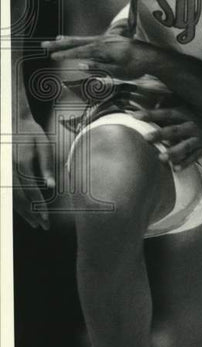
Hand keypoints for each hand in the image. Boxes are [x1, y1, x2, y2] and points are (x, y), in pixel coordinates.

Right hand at [12, 112, 54, 228]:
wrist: (11, 121)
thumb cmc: (30, 132)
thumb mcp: (43, 143)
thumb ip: (46, 164)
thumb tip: (51, 186)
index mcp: (21, 163)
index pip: (31, 191)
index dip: (39, 208)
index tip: (46, 219)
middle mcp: (8, 170)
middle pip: (20, 198)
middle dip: (32, 214)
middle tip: (43, 226)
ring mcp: (2, 172)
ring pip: (10, 198)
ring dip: (22, 213)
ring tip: (34, 223)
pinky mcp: (2, 173)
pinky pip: (6, 193)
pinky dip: (14, 204)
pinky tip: (23, 211)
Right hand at [42, 34, 152, 79]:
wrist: (152, 56)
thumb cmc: (137, 66)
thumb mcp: (119, 71)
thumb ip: (100, 67)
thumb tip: (82, 64)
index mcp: (104, 49)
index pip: (81, 52)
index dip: (66, 54)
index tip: (53, 57)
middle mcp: (104, 41)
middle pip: (79, 42)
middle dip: (61, 44)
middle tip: (44, 45)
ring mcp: (108, 39)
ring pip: (84, 39)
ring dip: (69, 40)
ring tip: (56, 40)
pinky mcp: (111, 41)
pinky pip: (92, 40)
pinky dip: (81, 41)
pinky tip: (75, 42)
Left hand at [131, 105, 201, 169]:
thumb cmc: (201, 108)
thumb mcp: (188, 100)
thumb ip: (172, 100)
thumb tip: (155, 101)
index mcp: (187, 112)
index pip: (166, 113)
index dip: (151, 114)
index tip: (135, 116)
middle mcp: (193, 125)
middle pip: (174, 130)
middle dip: (160, 134)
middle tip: (146, 138)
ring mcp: (200, 138)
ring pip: (185, 146)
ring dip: (173, 152)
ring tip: (161, 157)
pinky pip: (195, 157)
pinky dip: (186, 163)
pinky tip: (175, 169)